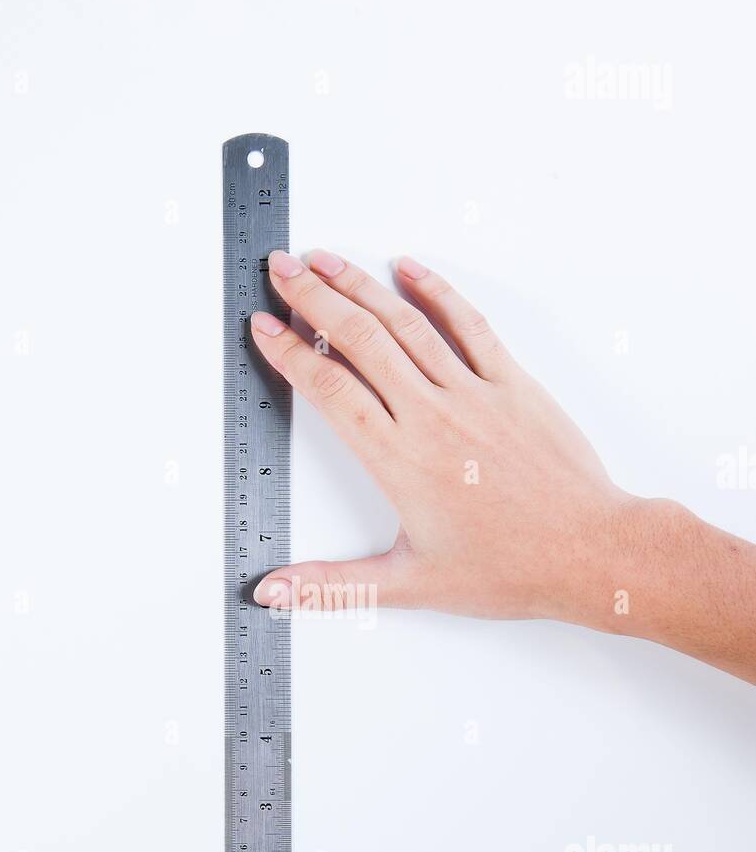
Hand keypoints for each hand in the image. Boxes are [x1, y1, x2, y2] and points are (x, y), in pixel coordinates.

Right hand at [250, 250, 755, 684]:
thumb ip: (333, 585)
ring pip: (406, 324)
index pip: (329, 389)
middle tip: (281, 269)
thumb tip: (274, 592)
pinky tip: (409, 268)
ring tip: (325, 258)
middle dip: (313, 297)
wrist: (590, 551)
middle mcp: (432, 416)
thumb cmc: (510, 569)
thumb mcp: (412, 584)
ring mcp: (474, 394)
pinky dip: (437, 291)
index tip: (263, 326)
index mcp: (400, 460)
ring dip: (361, 284)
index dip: (289, 352)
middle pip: (360, 339)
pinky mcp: (513, 384)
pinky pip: (469, 324)